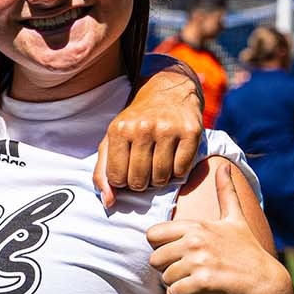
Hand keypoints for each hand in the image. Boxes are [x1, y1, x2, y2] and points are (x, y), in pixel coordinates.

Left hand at [96, 69, 203, 207]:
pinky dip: (177, 172)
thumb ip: (103, 172)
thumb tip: (108, 202)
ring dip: (159, 179)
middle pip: (139, 181)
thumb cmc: (136, 121)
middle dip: (141, 182)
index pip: (116, 178)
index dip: (122, 181)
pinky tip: (173, 158)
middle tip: (144, 169)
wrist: (169, 91)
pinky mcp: (190, 132)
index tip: (128, 170)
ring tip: (157, 164)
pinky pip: (181, 171)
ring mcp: (168, 129)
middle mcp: (142, 128)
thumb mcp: (113, 140)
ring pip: (161, 179)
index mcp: (119, 129)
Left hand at [147, 160, 292, 293]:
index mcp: (197, 226)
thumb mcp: (236, 219)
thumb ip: (226, 192)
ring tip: (201, 279)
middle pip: (155, 260)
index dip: (163, 246)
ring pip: (165, 278)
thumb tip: (225, 164)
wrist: (265, 283)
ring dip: (179, 283)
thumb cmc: (247, 251)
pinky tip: (203, 290)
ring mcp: (200, 261)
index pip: (152, 235)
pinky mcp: (204, 282)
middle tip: (193, 270)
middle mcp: (196, 240)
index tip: (182, 252)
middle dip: (170, 268)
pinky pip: (175, 292)